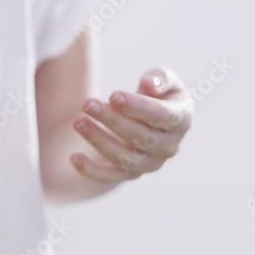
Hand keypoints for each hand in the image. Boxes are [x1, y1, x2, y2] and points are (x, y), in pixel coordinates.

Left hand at [70, 67, 193, 181]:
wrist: (149, 120)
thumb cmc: (157, 95)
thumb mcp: (164, 80)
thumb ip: (160, 77)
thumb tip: (149, 84)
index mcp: (180, 121)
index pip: (161, 116)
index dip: (137, 107)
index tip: (113, 95)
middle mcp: (168, 147)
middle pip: (140, 136)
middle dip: (112, 120)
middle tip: (87, 104)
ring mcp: (149, 163)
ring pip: (124, 157)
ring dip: (99, 140)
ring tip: (78, 121)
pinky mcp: (130, 174)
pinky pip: (111, 176)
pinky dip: (92, 170)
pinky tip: (74, 157)